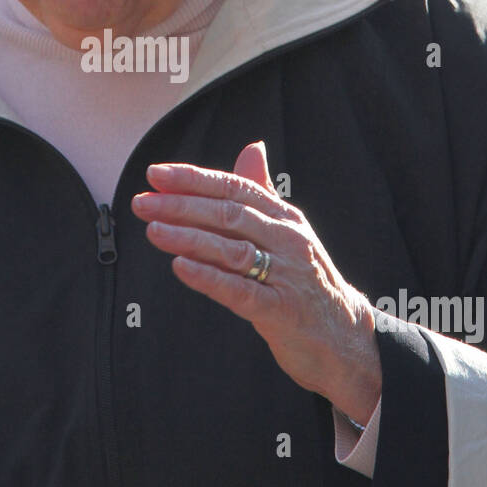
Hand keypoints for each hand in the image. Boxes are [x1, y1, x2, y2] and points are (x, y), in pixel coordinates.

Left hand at [131, 140, 380, 424]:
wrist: (345, 338)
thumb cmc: (307, 281)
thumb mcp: (288, 232)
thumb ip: (263, 192)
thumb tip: (252, 147)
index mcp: (286, 217)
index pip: (235, 188)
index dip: (194, 179)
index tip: (155, 175)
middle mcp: (288, 240)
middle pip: (230, 214)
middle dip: (181, 206)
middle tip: (141, 203)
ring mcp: (287, 275)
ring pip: (232, 250)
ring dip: (189, 238)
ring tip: (153, 230)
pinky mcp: (281, 311)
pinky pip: (240, 291)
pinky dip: (208, 278)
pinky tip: (180, 267)